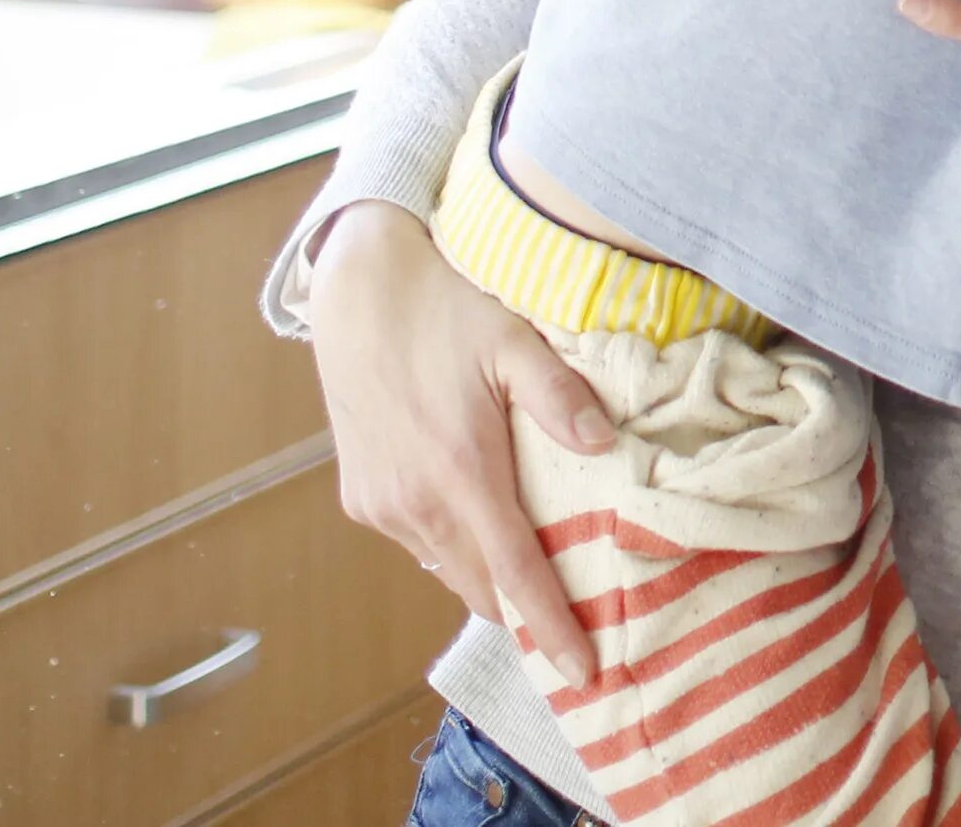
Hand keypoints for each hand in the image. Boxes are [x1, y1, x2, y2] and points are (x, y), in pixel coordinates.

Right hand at [307, 200, 607, 685]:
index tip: (583, 673)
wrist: (357, 287)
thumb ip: (559, 397)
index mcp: (459, 471)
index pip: (515, 575)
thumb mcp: (514, 339)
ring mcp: (380, 505)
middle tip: (584, 620)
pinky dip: (456, 547)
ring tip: (543, 573)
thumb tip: (603, 446)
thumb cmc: (446, 304)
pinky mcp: (360, 497)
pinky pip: (420, 543)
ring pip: (448, 568)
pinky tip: (486, 521)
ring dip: (490, 578)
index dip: (551, 628)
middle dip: (528, 612)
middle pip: (481, 588)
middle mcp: (412, 503)